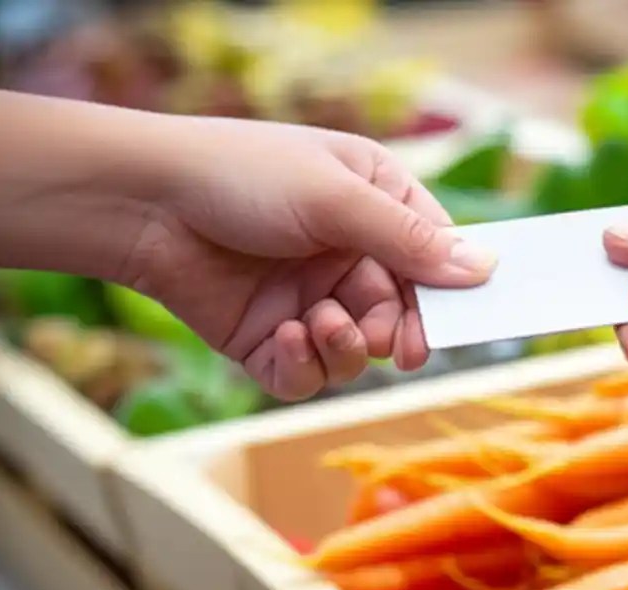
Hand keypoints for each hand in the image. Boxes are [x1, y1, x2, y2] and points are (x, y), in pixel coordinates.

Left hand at [125, 116, 496, 400]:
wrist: (142, 204)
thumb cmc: (240, 175)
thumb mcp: (336, 198)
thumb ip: (409, 239)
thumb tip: (485, 268)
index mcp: (374, 205)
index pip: (435, 255)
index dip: (450, 292)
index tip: (458, 325)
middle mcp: (348, 254)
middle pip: (403, 313)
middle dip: (397, 329)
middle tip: (390, 341)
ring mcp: (309, 298)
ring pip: (361, 351)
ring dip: (349, 347)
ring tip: (318, 323)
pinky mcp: (271, 339)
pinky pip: (310, 375)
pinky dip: (307, 366)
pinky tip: (288, 337)